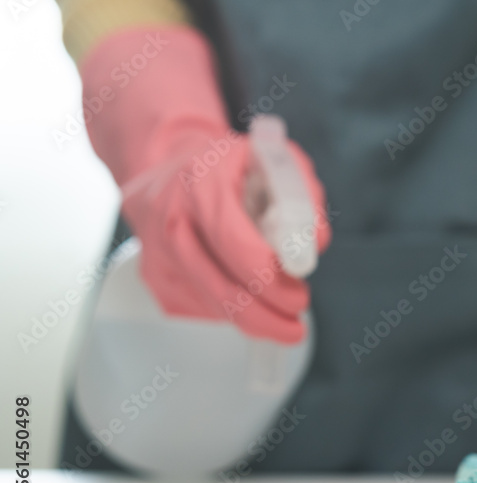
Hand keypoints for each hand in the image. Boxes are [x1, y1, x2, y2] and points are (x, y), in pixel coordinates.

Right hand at [82, 26, 329, 341]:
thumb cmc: (228, 165)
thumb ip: (303, 195)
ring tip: (278, 306)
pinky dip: (232, 308)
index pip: (241, 251)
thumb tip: (315, 244)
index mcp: (201, 187)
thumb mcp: (273, 159)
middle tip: (295, 323)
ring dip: (255, 318)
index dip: (275, 283)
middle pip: (225, 293)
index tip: (300, 296)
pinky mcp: (155, 279)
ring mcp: (157, 254)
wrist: (165, 165)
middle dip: (269, 317)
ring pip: (216, 308)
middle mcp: (172, 222)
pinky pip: (202, 309)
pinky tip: (243, 288)